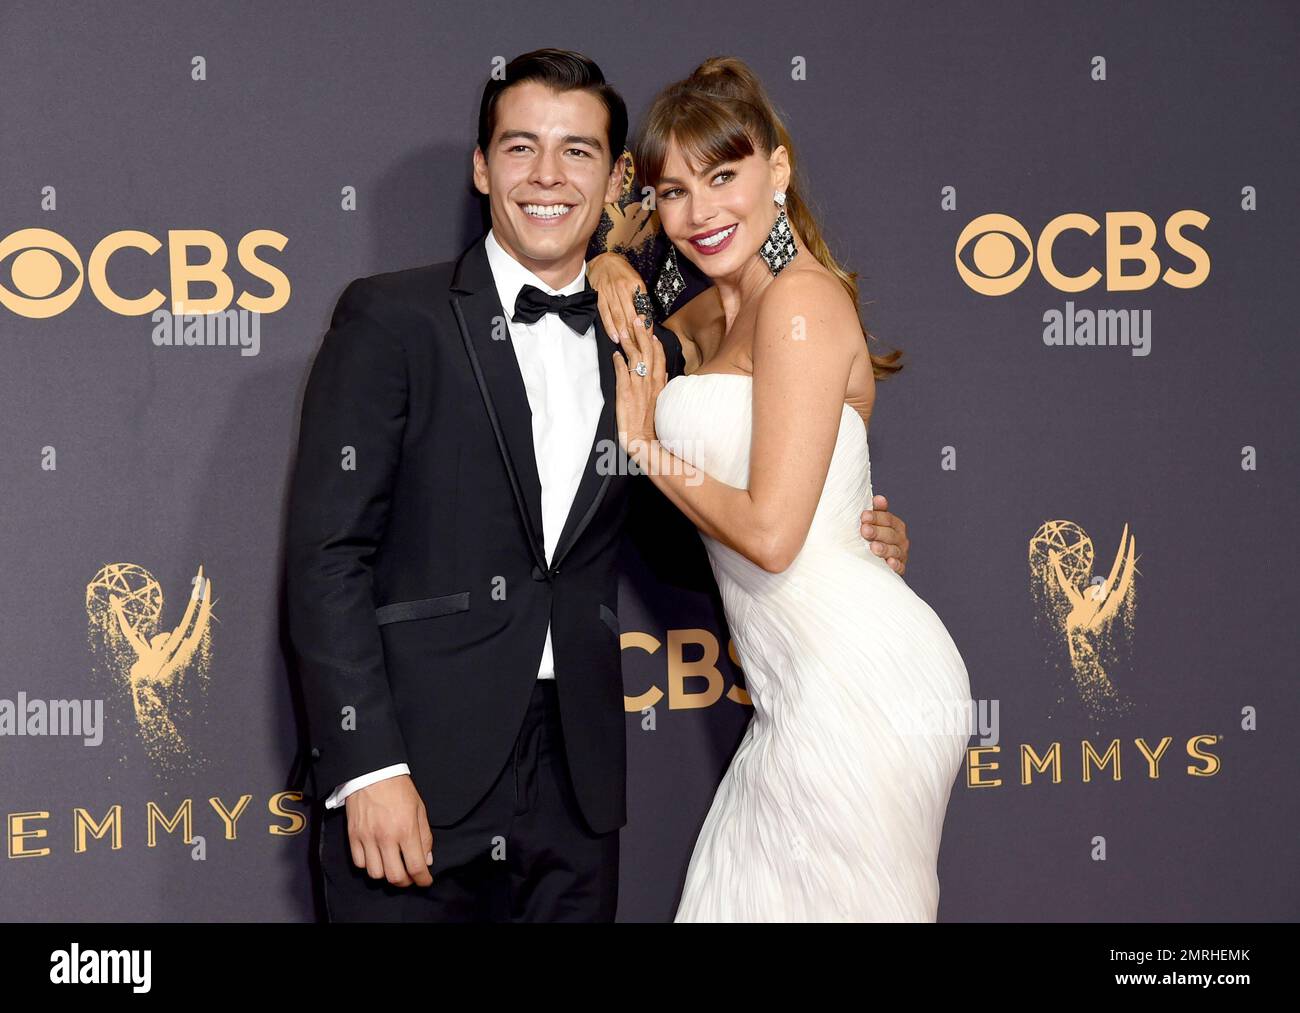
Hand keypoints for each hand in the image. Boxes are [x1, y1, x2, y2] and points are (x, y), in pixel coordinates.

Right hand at [344, 774, 433, 886]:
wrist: (373, 772)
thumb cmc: (399, 789)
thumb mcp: (420, 809)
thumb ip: (425, 837)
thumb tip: (426, 860)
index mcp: (406, 830)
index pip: (416, 867)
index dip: (423, 880)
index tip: (425, 881)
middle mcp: (386, 837)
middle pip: (395, 876)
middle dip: (406, 882)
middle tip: (410, 876)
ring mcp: (367, 838)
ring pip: (376, 874)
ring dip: (386, 875)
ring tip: (392, 866)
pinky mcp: (353, 836)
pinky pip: (359, 863)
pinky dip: (369, 866)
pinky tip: (377, 858)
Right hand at [588, 251, 654, 345]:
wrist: (604, 260)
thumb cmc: (622, 271)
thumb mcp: (637, 281)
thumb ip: (641, 298)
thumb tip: (646, 319)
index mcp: (636, 285)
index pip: (643, 309)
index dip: (647, 326)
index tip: (649, 339)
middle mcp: (623, 289)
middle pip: (631, 316)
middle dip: (636, 334)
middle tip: (640, 348)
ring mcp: (610, 293)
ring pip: (618, 317)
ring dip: (624, 334)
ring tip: (629, 346)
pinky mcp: (599, 297)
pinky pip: (605, 315)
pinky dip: (610, 327)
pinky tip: (615, 337)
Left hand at [612, 327, 666, 465]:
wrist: (644, 441)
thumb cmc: (655, 425)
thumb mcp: (664, 403)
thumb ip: (663, 386)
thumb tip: (665, 374)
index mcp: (661, 383)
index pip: (659, 356)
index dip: (654, 342)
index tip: (651, 330)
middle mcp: (650, 381)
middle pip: (647, 351)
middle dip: (642, 334)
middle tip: (637, 319)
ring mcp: (637, 386)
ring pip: (634, 358)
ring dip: (628, 342)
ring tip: (623, 330)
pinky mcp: (624, 392)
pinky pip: (621, 372)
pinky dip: (618, 361)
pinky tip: (614, 354)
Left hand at [860, 494, 909, 574]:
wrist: (871, 563)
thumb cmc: (870, 538)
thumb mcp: (872, 523)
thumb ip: (876, 511)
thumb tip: (879, 499)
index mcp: (895, 525)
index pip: (887, 519)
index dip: (876, 517)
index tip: (864, 516)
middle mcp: (900, 539)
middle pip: (890, 534)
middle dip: (877, 532)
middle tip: (865, 531)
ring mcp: (900, 554)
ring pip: (894, 550)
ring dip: (884, 549)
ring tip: (874, 547)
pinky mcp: (899, 569)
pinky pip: (899, 567)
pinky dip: (895, 565)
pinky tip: (889, 562)